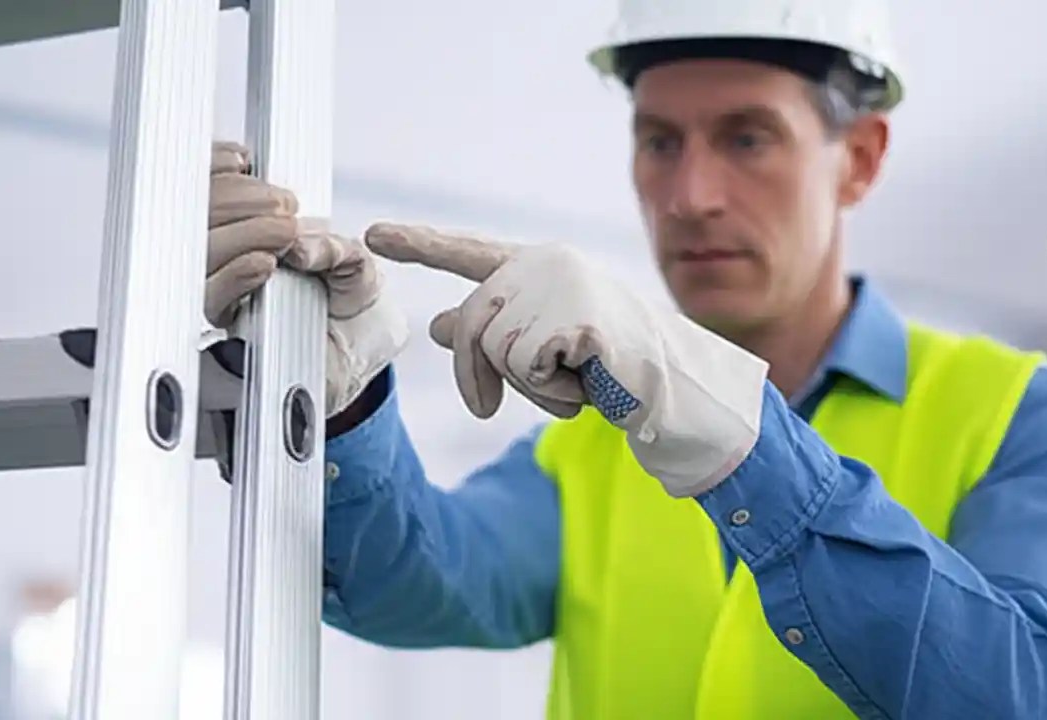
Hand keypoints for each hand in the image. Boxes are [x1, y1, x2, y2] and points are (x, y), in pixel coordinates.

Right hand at [206, 141, 407, 416]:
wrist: (352, 353)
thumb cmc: (344, 299)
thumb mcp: (349, 258)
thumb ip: (332, 244)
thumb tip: (302, 244)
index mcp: (239, 229)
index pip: (202, 191)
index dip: (213, 170)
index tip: (243, 160)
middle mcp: (218, 261)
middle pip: (193, 219)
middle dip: (235, 201)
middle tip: (281, 205)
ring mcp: (217, 294)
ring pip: (198, 255)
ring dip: (241, 234)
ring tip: (283, 233)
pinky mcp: (222, 331)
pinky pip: (210, 301)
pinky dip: (235, 276)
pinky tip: (263, 264)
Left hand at [364, 222, 769, 496]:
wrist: (673, 387)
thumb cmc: (607, 367)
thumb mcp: (538, 351)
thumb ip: (489, 334)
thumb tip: (436, 324)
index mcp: (533, 266)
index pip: (466, 253)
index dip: (419, 244)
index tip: (373, 235)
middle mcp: (542, 263)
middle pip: (470, 323)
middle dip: (483, 374)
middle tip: (527, 393)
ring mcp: (559, 284)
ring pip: (495, 350)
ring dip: (529, 386)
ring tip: (576, 376)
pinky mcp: (573, 314)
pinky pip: (524, 367)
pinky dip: (552, 392)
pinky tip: (589, 379)